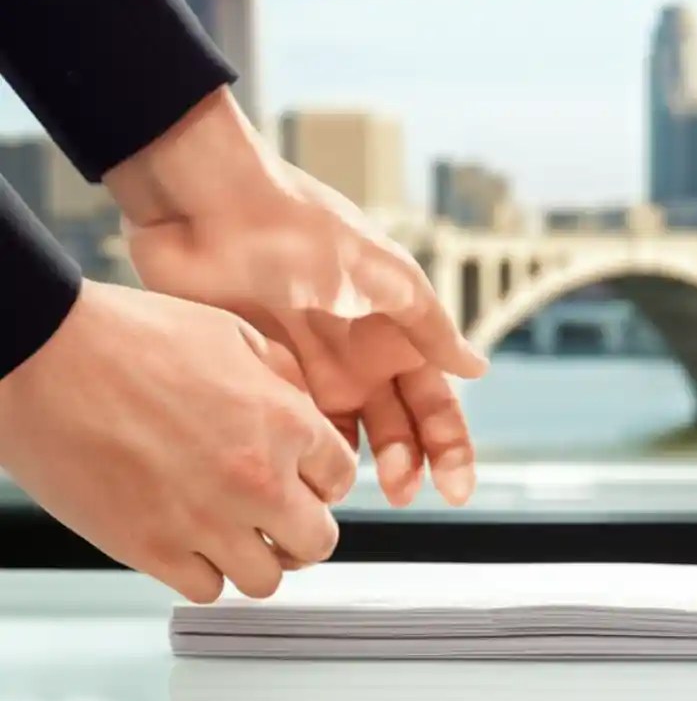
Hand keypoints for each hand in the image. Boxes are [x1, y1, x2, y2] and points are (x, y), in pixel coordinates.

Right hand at [0, 281, 357, 602]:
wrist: (45, 355)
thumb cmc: (129, 336)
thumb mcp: (233, 333)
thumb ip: (283, 379)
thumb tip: (307, 413)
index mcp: (285, 423)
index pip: (343, 480)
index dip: (324, 480)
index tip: (305, 480)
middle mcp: (257, 480)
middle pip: (318, 542)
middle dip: (302, 529)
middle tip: (280, 518)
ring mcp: (205, 522)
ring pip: (266, 579)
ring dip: (256, 558)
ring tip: (232, 534)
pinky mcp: (151, 550)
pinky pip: (205, 590)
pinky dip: (203, 573)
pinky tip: (189, 541)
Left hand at [104, 87, 488, 507]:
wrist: (215, 210)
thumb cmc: (308, 230)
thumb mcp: (387, 277)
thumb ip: (431, 329)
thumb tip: (478, 369)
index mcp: (396, 334)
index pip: (435, 405)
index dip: (450, 448)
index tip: (456, 489)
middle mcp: (359, 359)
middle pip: (398, 431)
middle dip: (407, 465)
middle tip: (399, 490)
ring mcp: (311, 371)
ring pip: (346, 439)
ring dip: (356, 469)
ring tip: (348, 481)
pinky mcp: (264, 379)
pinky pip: (292, 431)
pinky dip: (304, 455)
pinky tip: (304, 466)